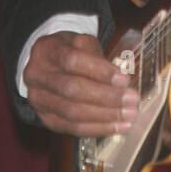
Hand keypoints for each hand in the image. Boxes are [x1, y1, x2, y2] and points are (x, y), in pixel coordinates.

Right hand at [23, 31, 138, 135]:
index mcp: (48, 50)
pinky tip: (116, 127)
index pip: (73, 60)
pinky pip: (71, 128)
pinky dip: (96, 129)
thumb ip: (98, 57)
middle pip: (72, 89)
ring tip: (128, 116)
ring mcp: (38, 99)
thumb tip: (122, 77)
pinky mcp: (45, 118)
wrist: (45, 64)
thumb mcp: (82, 43)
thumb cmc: (70, 51)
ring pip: (72, 112)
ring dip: (105, 116)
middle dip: (106, 97)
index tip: (124, 79)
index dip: (100, 71)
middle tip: (132, 100)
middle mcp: (38, 75)